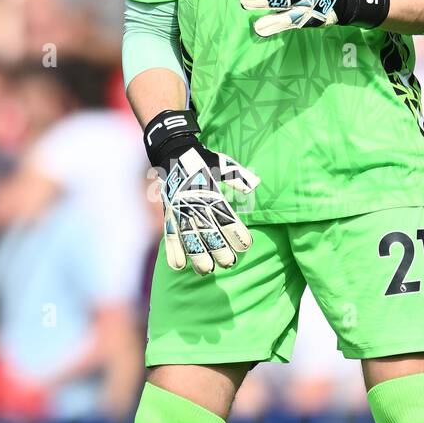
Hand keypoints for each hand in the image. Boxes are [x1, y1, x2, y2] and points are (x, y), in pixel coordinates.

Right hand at [143, 110, 259, 274]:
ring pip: (189, 238)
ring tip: (207, 270)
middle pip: (209, 232)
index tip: (246, 246)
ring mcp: (180, 210)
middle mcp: (195, 204)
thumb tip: (255, 185)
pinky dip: (172, 250)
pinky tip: (179, 266)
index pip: (227, 217)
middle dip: (219, 250)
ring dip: (197, 256)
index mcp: (211, 193)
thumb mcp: (223, 164)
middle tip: (230, 263)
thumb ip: (238, 177)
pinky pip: (169, 234)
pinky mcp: (169, 214)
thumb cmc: (203, 160)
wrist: (173, 152)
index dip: (236, 233)